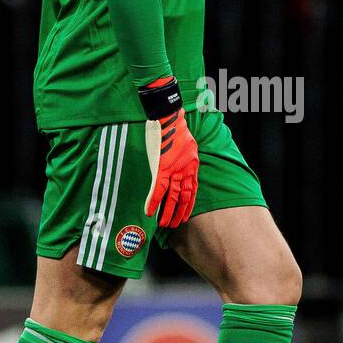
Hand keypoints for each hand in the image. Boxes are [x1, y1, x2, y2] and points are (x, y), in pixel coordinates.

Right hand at [139, 76, 198, 226]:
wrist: (169, 116)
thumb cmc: (177, 127)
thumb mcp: (188, 144)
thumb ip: (185, 157)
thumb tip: (180, 164)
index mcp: (192, 165)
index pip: (193, 190)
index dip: (189, 205)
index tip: (185, 216)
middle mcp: (185, 170)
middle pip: (184, 197)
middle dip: (179, 213)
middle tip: (174, 225)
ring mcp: (173, 170)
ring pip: (172, 196)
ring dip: (167, 212)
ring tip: (164, 224)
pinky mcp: (161, 167)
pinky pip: (158, 188)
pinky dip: (154, 201)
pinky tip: (150, 211)